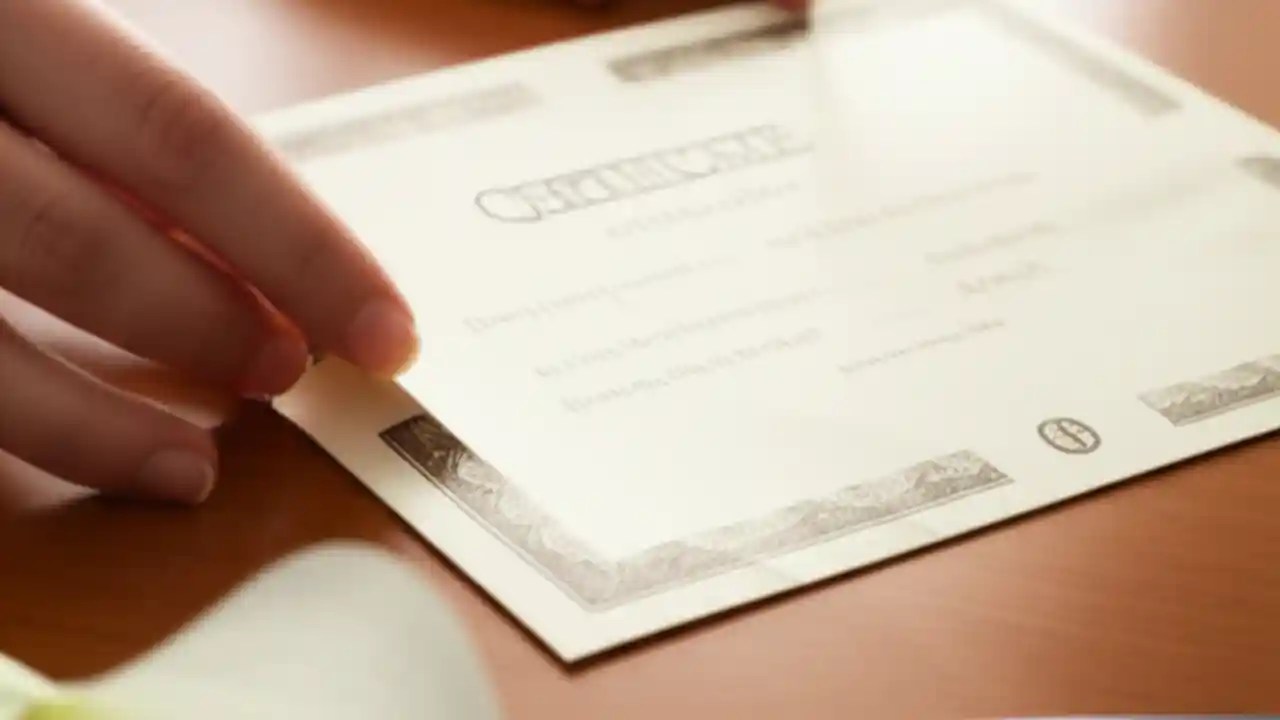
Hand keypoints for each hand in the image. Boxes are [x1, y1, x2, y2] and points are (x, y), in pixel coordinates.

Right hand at [0, 1, 418, 503]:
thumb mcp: (29, 34)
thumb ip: (115, 129)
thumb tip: (249, 251)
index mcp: (6, 9)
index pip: (186, 140)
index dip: (301, 249)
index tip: (386, 332)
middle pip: (85, 239)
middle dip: (204, 328)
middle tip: (281, 378)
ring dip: (99, 426)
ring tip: (190, 468)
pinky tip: (48, 457)